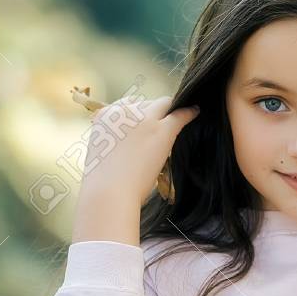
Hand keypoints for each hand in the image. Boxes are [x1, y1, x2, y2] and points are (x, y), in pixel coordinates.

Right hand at [80, 96, 199, 205]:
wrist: (110, 192)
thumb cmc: (104, 180)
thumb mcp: (101, 149)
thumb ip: (114, 137)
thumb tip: (129, 138)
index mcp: (106, 115)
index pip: (127, 104)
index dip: (137, 114)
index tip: (143, 123)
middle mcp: (126, 111)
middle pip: (146, 103)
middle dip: (152, 114)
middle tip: (158, 129)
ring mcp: (145, 119)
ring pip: (163, 105)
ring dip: (167, 114)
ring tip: (176, 121)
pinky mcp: (162, 130)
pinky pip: (180, 115)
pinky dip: (189, 113)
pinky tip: (195, 112)